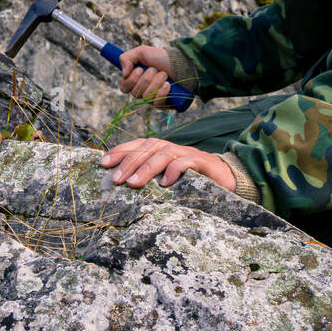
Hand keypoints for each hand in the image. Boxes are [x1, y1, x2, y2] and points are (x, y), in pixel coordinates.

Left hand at [100, 138, 235, 190]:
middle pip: (149, 147)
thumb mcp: (169, 180)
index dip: (121, 150)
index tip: (103, 162)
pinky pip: (187, 162)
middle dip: (130, 161)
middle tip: (116, 179)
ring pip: (165, 153)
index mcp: (163, 151)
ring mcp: (189, 154)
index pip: (139, 144)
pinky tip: (165, 183)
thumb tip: (123, 186)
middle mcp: (174, 149)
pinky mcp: (204, 163)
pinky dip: (174, 169)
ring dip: (147, 167)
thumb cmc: (194, 182)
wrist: (228, 181)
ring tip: (133, 183)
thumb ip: (151, 179)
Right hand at [118, 45, 174, 108]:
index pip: (124, 88)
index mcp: (134, 81)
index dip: (131, 80)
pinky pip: (157, 104)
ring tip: (164, 74)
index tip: (140, 69)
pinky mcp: (162, 104)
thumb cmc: (160, 57)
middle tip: (155, 69)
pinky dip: (162, 92)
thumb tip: (124, 74)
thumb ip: (126, 58)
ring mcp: (152, 99)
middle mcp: (141, 91)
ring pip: (146, 97)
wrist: (181, 63)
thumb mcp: (141, 52)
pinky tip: (168, 85)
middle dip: (147, 78)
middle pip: (135, 93)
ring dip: (156, 82)